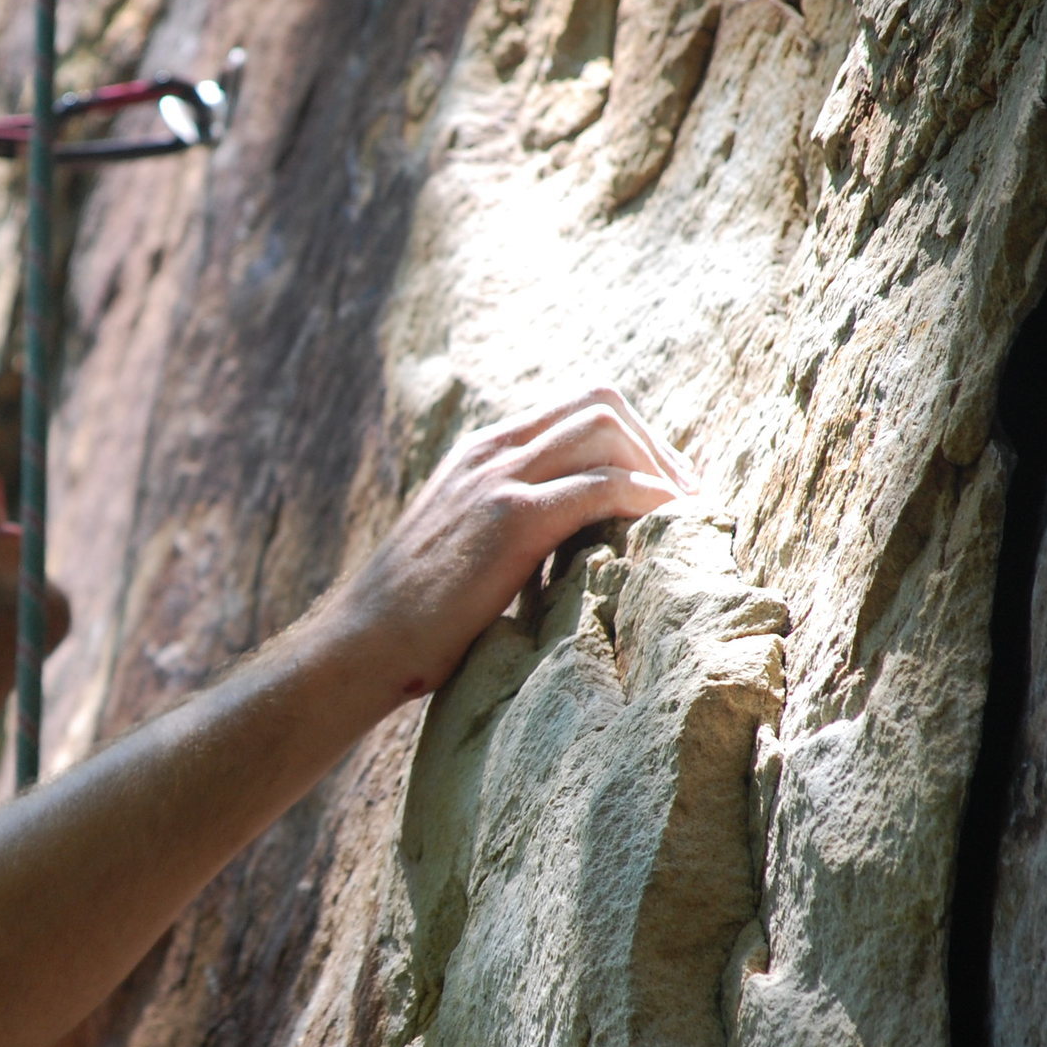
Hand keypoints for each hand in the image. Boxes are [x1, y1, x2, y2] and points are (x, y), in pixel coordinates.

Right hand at [325, 386, 696, 696]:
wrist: (361, 643)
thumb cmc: (413, 617)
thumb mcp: (462, 548)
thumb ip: (507, 525)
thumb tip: (573, 544)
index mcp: (479, 454)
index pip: (575, 409)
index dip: (633, 440)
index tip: (663, 488)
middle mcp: (489, 452)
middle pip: (600, 403)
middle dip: (655, 446)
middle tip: (686, 501)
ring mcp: (496, 480)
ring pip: (606, 430)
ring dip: (659, 467)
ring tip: (685, 516)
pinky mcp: (508, 520)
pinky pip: (601, 487)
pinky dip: (647, 498)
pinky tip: (666, 528)